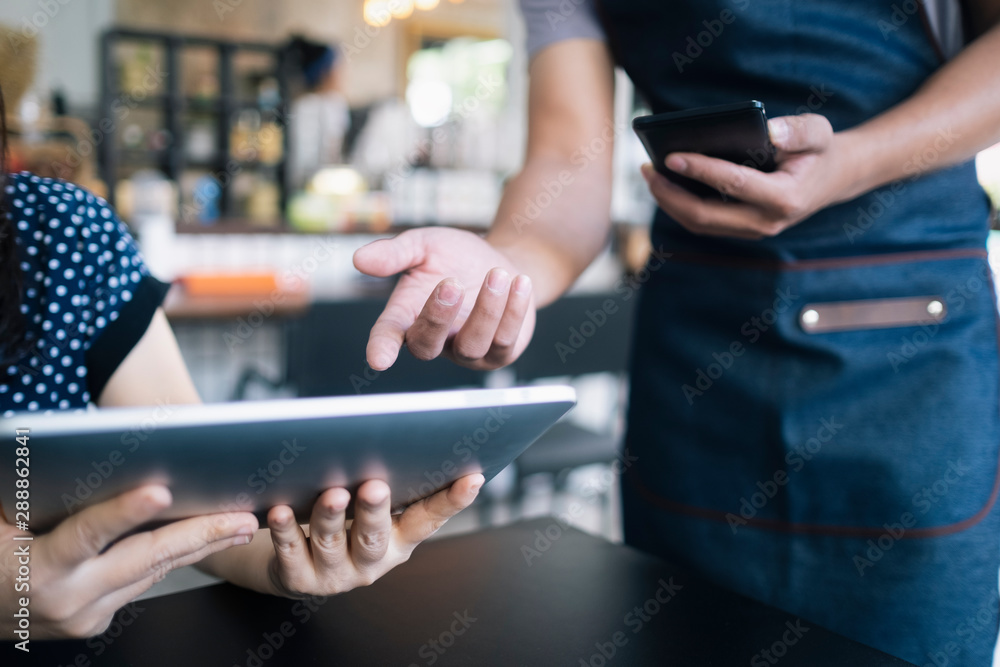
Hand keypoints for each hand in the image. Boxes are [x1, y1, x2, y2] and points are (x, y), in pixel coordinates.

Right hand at [0, 485, 257, 638]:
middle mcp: (67, 600)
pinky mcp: (97, 621)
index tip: (162, 490)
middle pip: (143, 560)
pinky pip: (142, 582)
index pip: (86, 535)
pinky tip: (210, 538)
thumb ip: (38, 494)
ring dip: (201, 546)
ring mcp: (85, 616)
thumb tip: (78, 457)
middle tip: (243, 518)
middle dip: (199, 535)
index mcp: (37, 570)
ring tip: (243, 524)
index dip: (124, 512)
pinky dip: (174, 557)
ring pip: (153, 572)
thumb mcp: (3, 516)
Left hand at [265, 474, 483, 597]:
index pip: (430, 518)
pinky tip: (280, 511)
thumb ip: (388, 482)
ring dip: (331, 517)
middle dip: (375, 511)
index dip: (453, 501)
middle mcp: (374, 561)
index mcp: (400, 539)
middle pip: (375, 536)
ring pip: (333, 543)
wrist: (297, 565)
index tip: (473, 477)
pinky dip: (286, 532)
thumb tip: (402, 431)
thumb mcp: (372, 508)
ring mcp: (337, 574)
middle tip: (375, 486)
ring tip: (331, 494)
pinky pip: (292, 554)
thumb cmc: (344, 521)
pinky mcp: (301, 580)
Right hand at [354, 228, 535, 370]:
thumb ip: (395, 253)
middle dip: (438, 316)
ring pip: (472, 345)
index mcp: (407, 316)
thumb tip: (359, 259)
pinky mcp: (500, 353)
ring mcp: (468, 352)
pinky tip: (519, 282)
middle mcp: (435, 340)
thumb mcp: (425, 244)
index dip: (381, 347)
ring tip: (498, 273)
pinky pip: (504, 341)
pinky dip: (513, 311)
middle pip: (427, 345)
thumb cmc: (457, 257)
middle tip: (452, 282)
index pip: (387, 335)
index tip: (378, 359)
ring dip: (486, 309)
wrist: (505, 264)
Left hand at [640, 114, 859, 238]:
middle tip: (648, 169)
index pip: (733, 184)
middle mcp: (765, 222)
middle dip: (670, 193)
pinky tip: (665, 184)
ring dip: (670, 201)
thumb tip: (768, 130)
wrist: (832, 179)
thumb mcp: (820, 132)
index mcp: (784, 198)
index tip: (672, 156)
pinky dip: (679, 206)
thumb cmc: (820, 151)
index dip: (700, 170)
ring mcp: (751, 231)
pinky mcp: (741, 230)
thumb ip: (798, 130)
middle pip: (705, 215)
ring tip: (650, 175)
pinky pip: (703, 223)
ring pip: (699, 224)